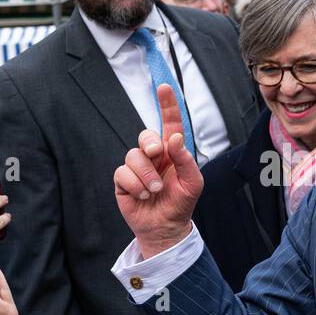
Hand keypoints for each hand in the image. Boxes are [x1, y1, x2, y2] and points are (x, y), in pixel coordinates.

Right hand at [113, 84, 202, 257]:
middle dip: (149, 143)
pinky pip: (123, 173)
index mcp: (172, 152)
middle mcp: (153, 156)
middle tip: (156, 154)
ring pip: (133, 156)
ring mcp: (137, 168)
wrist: (166, 227)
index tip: (164, 87)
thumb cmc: (181, 203)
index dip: (167, 105)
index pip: (169, 124)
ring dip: (146, 175)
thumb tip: (174, 139)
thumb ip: (186, 160)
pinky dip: (134, 185)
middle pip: (145, 136)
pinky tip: (142, 196)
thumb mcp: (193, 183)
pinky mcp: (124, 181)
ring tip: (154, 190)